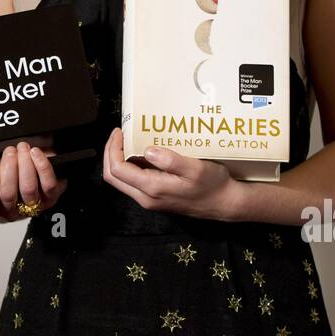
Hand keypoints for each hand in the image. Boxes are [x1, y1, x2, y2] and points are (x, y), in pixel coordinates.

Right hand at [0, 135, 66, 222]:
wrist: (23, 159)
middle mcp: (13, 211)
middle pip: (8, 196)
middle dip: (9, 168)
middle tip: (9, 150)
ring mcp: (33, 206)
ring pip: (29, 190)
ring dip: (25, 165)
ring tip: (21, 148)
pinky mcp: (51, 196)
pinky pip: (49, 185)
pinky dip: (42, 166)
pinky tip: (35, 152)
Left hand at [101, 127, 243, 221]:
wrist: (224, 204)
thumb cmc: (212, 185)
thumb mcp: (196, 169)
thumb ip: (171, 160)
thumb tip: (148, 150)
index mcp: (152, 188)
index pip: (117, 170)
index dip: (113, 149)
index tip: (120, 132)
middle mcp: (146, 198)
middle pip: (113, 177)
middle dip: (110, 153)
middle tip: (118, 134)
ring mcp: (149, 200)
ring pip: (121, 180)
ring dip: (118, 159)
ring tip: (127, 140)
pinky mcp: (155, 198)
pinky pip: (133, 182)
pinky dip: (129, 166)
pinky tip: (140, 152)